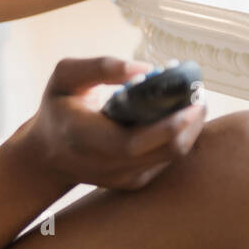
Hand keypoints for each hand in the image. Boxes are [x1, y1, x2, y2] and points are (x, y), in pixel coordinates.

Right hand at [22, 56, 206, 191]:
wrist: (48, 155)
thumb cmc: (59, 108)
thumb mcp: (65, 77)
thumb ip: (101, 67)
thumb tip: (145, 68)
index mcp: (83, 136)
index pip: (133, 142)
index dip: (168, 125)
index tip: (193, 101)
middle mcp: (104, 164)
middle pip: (164, 151)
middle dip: (191, 123)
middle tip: (200, 95)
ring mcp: (121, 178)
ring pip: (172, 157)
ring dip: (190, 129)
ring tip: (193, 102)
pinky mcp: (134, 182)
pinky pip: (168, 159)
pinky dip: (178, 137)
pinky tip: (177, 117)